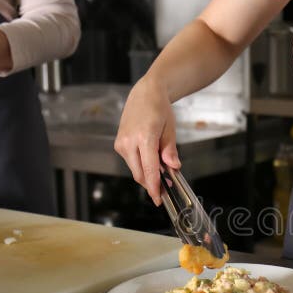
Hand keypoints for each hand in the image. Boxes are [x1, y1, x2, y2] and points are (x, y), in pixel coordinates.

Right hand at [114, 76, 180, 205]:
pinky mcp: (118, 144)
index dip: (154, 187)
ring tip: (162, 169)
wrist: (145, 94)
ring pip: (135, 169)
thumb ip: (170, 150)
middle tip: (165, 189)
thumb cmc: (159, 109)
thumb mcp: (170, 130)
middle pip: (139, 173)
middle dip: (152, 184)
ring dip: (147, 174)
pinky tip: (151, 160)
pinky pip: (131, 162)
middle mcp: (129, 141)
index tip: (158, 198)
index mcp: (144, 137)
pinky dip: (141, 165)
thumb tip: (174, 167)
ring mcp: (121, 143)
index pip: (149, 169)